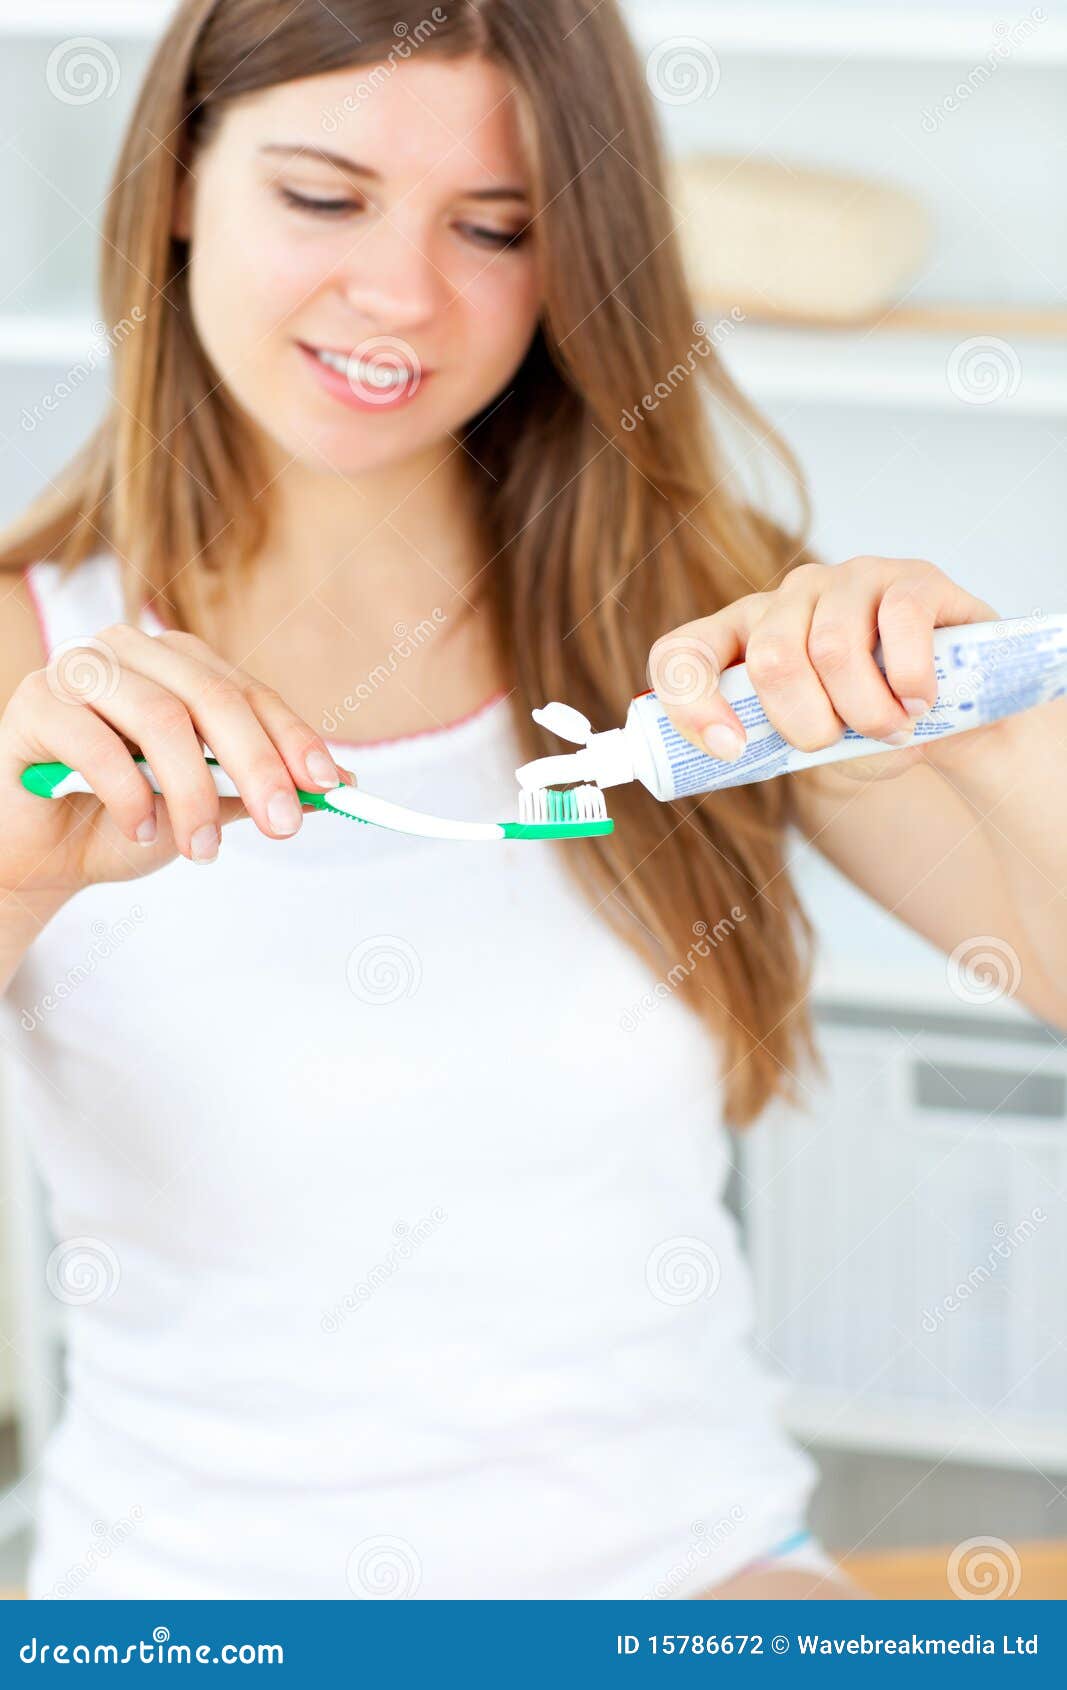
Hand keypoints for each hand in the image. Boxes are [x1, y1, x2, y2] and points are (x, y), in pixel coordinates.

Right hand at [0, 624, 354, 900]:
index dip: (291, 736)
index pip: (247, 691)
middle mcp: (131, 652)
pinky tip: (141, 830)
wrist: (36, 856)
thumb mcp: (202, 808)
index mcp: (176, 664)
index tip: (329, 783)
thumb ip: (258, 788)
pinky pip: (96, 743)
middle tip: (284, 825)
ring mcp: (79, 669)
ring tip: (203, 847)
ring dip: (193, 792)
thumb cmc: (116, 822)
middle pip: (212, 698)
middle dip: (258, 765)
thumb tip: (341, 781)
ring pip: (160, 719)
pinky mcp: (35, 702)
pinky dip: (130, 795)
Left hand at [647, 557, 1003, 785]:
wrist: (955, 715)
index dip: (690, 702)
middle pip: (770, 659)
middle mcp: (790, 596)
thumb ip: (761, 742)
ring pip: (832, 647)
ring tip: (891, 729)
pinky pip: (899, 621)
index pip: (680, 653)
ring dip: (865, 712)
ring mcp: (850, 579)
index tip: (729, 750)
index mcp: (745, 635)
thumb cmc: (868, 727)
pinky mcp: (911, 578)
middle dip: (805, 723)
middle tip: (837, 742)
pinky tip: (920, 701)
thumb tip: (728, 749)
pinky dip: (909, 679)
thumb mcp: (805, 744)